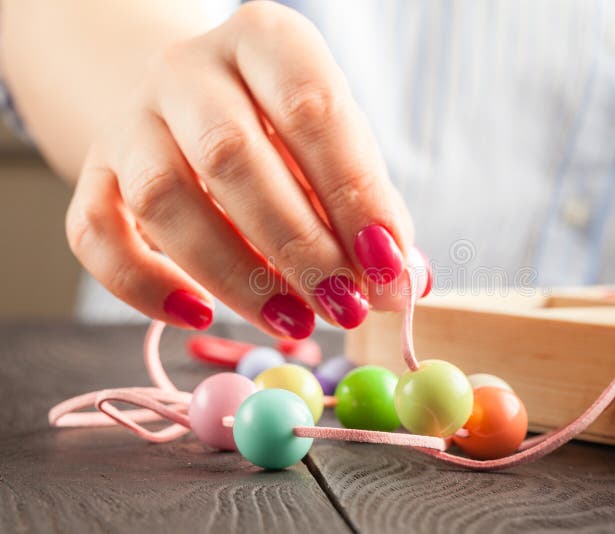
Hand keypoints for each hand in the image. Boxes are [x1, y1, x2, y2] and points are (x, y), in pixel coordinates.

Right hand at [65, 2, 416, 337]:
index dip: (354, 195)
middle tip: (345, 307)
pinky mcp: (94, 173)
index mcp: (266, 40)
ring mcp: (130, 118)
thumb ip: (370, 207)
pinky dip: (144, 286)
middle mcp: (187, 68)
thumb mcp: (336, 148)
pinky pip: (96, 232)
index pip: (312, 109)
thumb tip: (403, 284)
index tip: (387, 267)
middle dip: (298, 245)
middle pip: (232, 154)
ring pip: (163, 198)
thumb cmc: (284, 132)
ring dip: (234, 274)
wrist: (191, 104)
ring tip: (293, 323)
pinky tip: (199, 316)